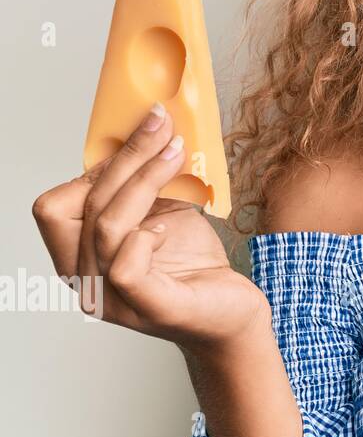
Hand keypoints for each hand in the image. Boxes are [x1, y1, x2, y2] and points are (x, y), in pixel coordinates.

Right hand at [32, 103, 268, 352]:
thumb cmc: (191, 263)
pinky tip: (166, 228)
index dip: (94, 168)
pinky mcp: (151, 308)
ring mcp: (114, 300)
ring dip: (144, 180)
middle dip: (127, 157)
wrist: (231, 310)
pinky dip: (144, 238)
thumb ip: (139, 187)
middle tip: (163, 126)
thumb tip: (146, 128)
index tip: (137, 139)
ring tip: (177, 154)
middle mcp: (85, 281)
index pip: (55, 207)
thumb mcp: (158, 213)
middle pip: (85, 207)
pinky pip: (125, 267)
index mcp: (79, 256)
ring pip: (107, 227)